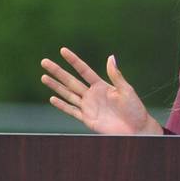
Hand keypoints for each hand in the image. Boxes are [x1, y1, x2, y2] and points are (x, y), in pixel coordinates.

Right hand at [40, 48, 161, 134]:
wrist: (136, 129)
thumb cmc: (135, 109)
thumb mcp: (126, 90)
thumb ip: (116, 75)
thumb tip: (111, 57)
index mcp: (102, 85)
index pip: (84, 70)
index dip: (73, 60)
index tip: (63, 50)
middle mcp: (92, 94)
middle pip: (71, 80)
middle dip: (57, 71)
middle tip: (44, 62)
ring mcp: (89, 107)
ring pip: (68, 94)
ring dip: (55, 86)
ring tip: (43, 77)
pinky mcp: (88, 119)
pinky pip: (72, 111)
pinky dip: (62, 105)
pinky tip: (52, 98)